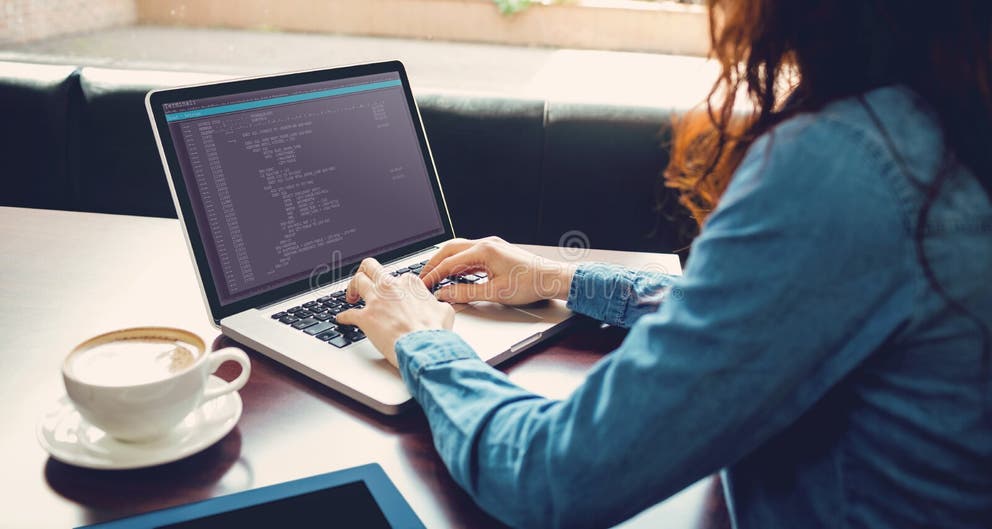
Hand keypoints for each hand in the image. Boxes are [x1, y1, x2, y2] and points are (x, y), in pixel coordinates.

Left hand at [336, 258, 454, 367]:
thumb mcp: (444, 311)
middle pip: (370, 267)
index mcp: (409, 283)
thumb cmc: (434, 331)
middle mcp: (391, 286)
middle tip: (363, 281)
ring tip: (351, 297)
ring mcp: (376, 300)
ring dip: (352, 288)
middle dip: (365, 272)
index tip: (393, 294)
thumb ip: (436, 304)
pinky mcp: (365, 317)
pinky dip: (343, 317)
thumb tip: (438, 307)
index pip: (397, 276)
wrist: (423, 346)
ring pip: (357, 281)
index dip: (395, 287)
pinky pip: (348, 314)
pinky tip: (342, 319)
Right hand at [420, 236, 575, 304]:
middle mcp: (486, 244)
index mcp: (484, 251)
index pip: (449, 262)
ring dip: (445, 262)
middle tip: (422, 278)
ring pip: (459, 250)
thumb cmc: (530, 283)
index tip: (423, 285)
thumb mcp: (495, 292)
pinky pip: (470, 254)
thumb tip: (445, 294)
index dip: (433, 275)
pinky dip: (458, 263)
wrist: (551, 278)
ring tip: (435, 275)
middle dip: (433, 264)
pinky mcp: (496, 252)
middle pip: (450, 250)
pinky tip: (455, 273)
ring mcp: (491, 246)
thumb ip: (466, 293)